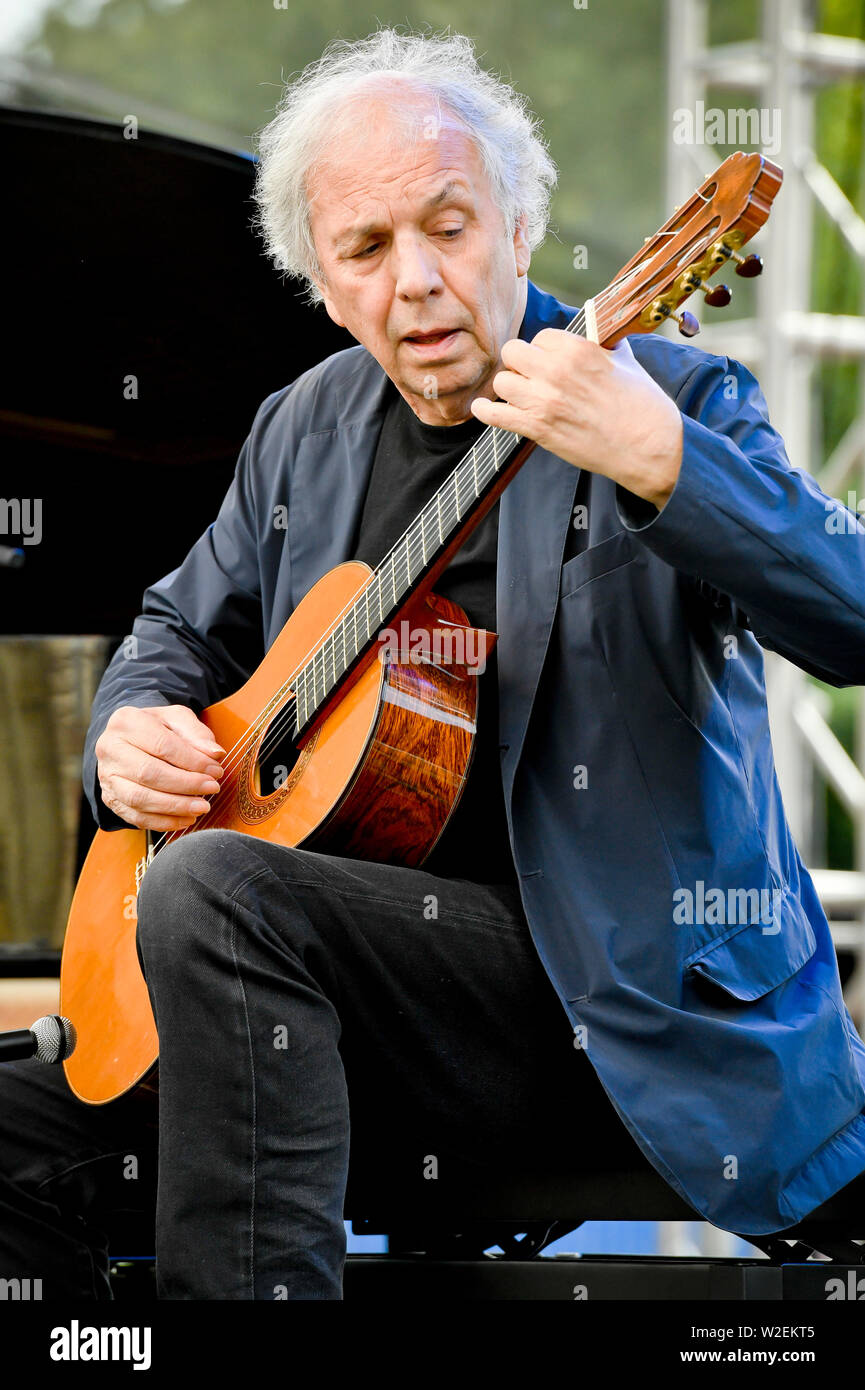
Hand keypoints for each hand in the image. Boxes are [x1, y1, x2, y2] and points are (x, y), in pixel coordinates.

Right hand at [95, 704, 225, 830]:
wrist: (130, 740)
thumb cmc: (157, 728)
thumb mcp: (177, 719)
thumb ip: (197, 733)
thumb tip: (215, 754)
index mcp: (126, 722)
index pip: (163, 745)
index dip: (193, 761)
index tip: (215, 771)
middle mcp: (110, 748)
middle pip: (149, 773)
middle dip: (186, 785)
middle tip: (211, 788)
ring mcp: (107, 776)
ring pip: (140, 798)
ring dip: (175, 806)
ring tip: (202, 807)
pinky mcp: (110, 798)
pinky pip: (136, 816)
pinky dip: (164, 822)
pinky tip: (186, 819)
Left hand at [469, 329, 682, 509]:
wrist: (647, 445)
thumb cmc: (640, 402)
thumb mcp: (624, 358)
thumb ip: (601, 340)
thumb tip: (595, 324)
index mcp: (577, 348)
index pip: (539, 338)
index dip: (542, 351)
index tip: (549, 364)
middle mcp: (556, 370)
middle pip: (512, 353)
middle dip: (520, 365)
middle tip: (530, 378)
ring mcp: (545, 400)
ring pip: (502, 382)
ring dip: (510, 389)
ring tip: (520, 396)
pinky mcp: (538, 428)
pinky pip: (496, 415)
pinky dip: (486, 412)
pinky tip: (482, 408)